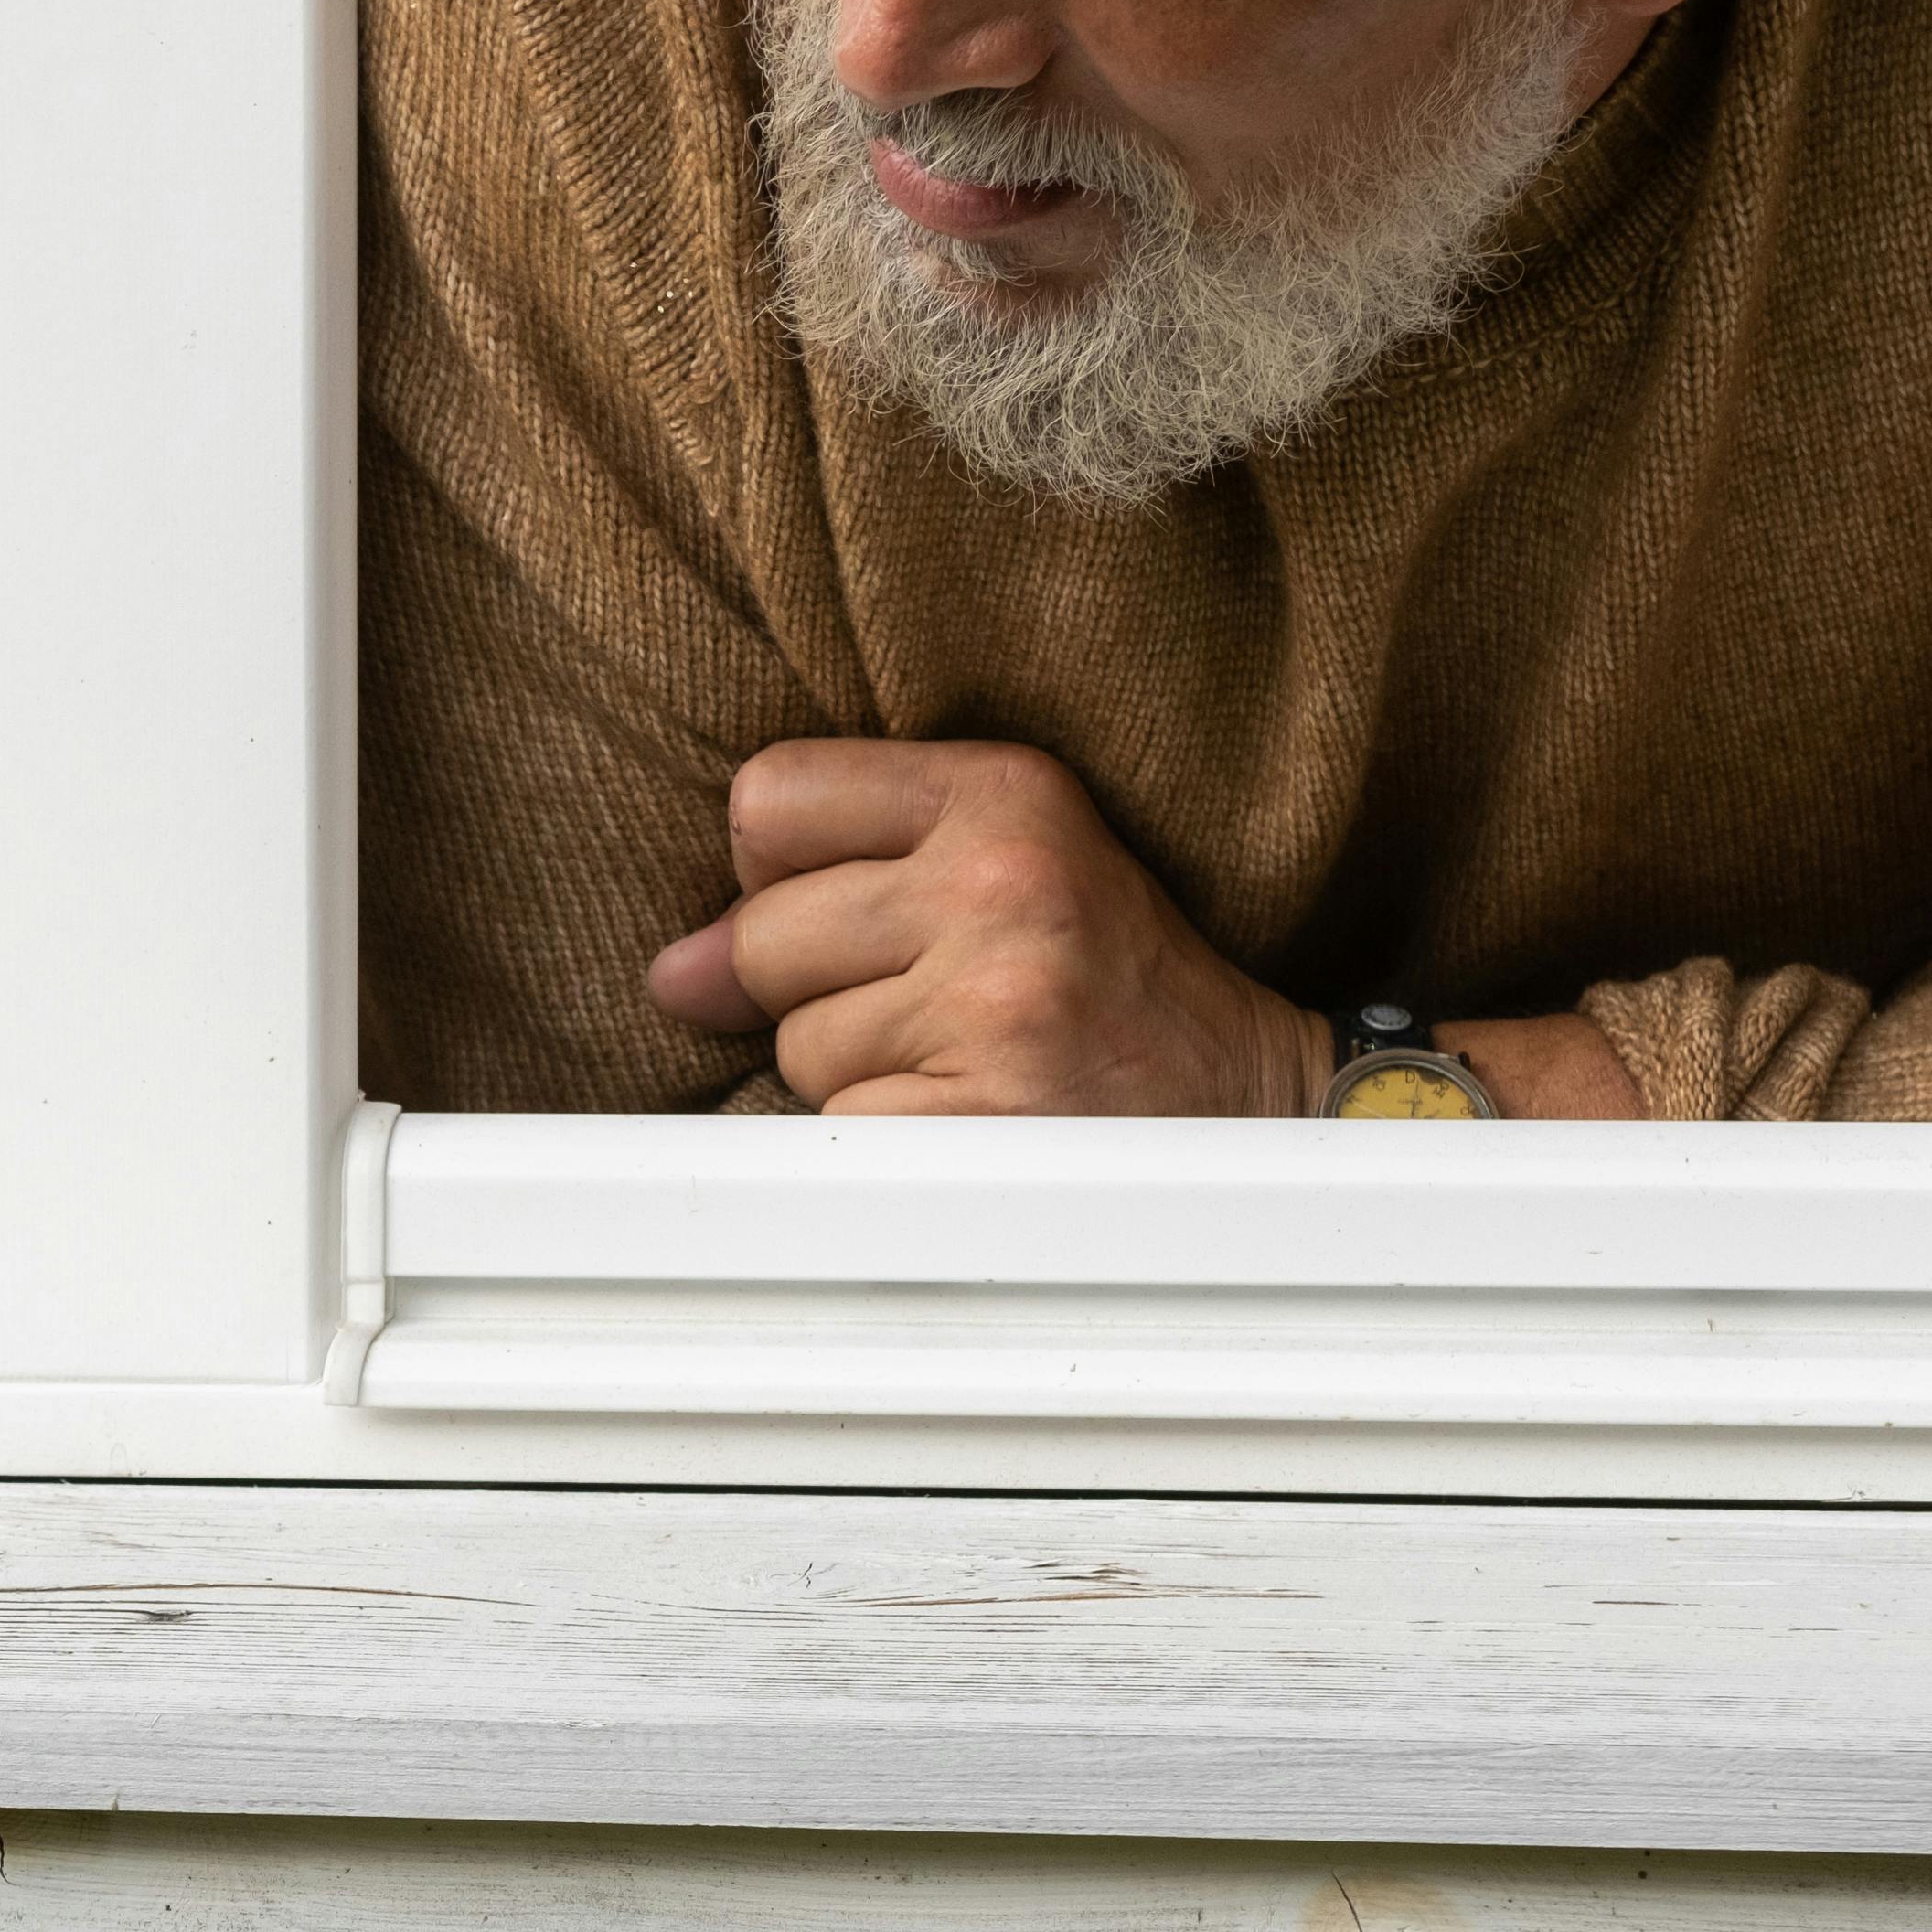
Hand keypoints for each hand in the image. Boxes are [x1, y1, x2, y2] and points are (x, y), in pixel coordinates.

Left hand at [641, 740, 1324, 1116]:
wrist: (1260, 1099)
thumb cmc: (1107, 978)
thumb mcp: (1003, 867)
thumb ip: (829, 881)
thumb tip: (672, 976)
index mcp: (1002, 791)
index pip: (767, 797)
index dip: (775, 871)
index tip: (849, 907)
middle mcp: (999, 882)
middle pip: (762, 935)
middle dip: (809, 988)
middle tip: (928, 1002)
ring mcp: (994, 1002)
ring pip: (795, 1045)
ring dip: (854, 1073)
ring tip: (964, 1060)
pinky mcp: (985, 1115)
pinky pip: (840, 1129)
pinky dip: (886, 1140)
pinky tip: (969, 1119)